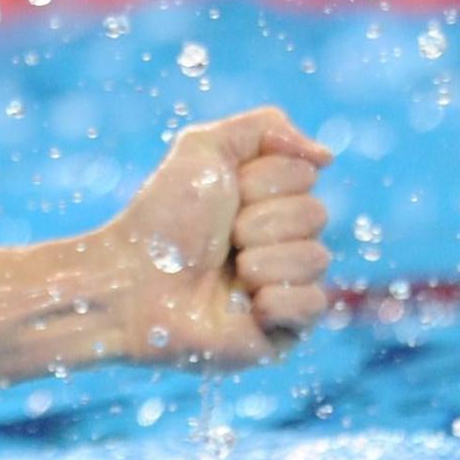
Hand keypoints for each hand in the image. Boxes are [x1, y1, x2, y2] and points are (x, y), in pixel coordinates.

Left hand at [97, 107, 335, 370]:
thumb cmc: (162, 217)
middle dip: (259, 221)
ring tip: (229, 272)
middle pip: (316, 215)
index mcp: (271, 200)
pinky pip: (313, 304)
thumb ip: (267, 127)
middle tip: (224, 238)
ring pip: (317, 259)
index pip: (306, 176)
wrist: (132, 281)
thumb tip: (327, 156)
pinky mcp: (283, 331)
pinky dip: (276, 300)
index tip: (224, 196)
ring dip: (261, 260)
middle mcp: (283, 240)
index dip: (261, 181)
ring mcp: (285, 286)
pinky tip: (244, 304)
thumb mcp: (204, 147)